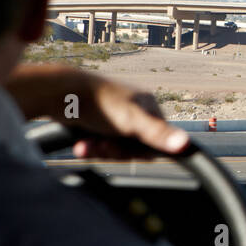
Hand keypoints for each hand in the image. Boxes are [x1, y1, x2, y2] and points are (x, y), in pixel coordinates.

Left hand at [4, 64, 188, 158]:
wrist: (60, 93)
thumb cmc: (100, 103)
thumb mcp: (132, 122)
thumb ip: (159, 134)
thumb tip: (186, 145)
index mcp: (148, 105)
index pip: (156, 141)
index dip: (138, 151)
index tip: (124, 151)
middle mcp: (134, 109)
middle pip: (133, 146)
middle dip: (114, 150)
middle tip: (101, 145)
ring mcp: (115, 114)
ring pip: (115, 146)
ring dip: (99, 150)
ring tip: (86, 145)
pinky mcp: (97, 120)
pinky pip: (100, 141)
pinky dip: (90, 145)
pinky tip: (81, 143)